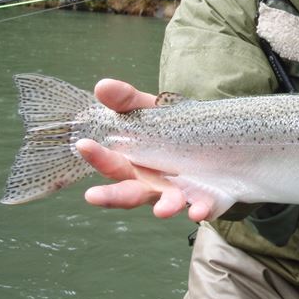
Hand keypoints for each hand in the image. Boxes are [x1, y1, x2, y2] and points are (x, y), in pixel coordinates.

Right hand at [75, 79, 210, 221]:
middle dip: (113, 196)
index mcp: (133, 164)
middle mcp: (152, 184)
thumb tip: (102, 86)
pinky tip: (198, 212)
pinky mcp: (206, 198)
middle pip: (130, 192)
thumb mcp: (149, 111)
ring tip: (162, 210)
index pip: (111, 162)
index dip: (98, 156)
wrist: (214, 140)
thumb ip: (127, 101)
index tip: (84, 145)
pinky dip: (200, 210)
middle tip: (92, 196)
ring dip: (165, 206)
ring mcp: (178, 193)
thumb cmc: (171, 129)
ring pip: (167, 203)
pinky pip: (203, 206)